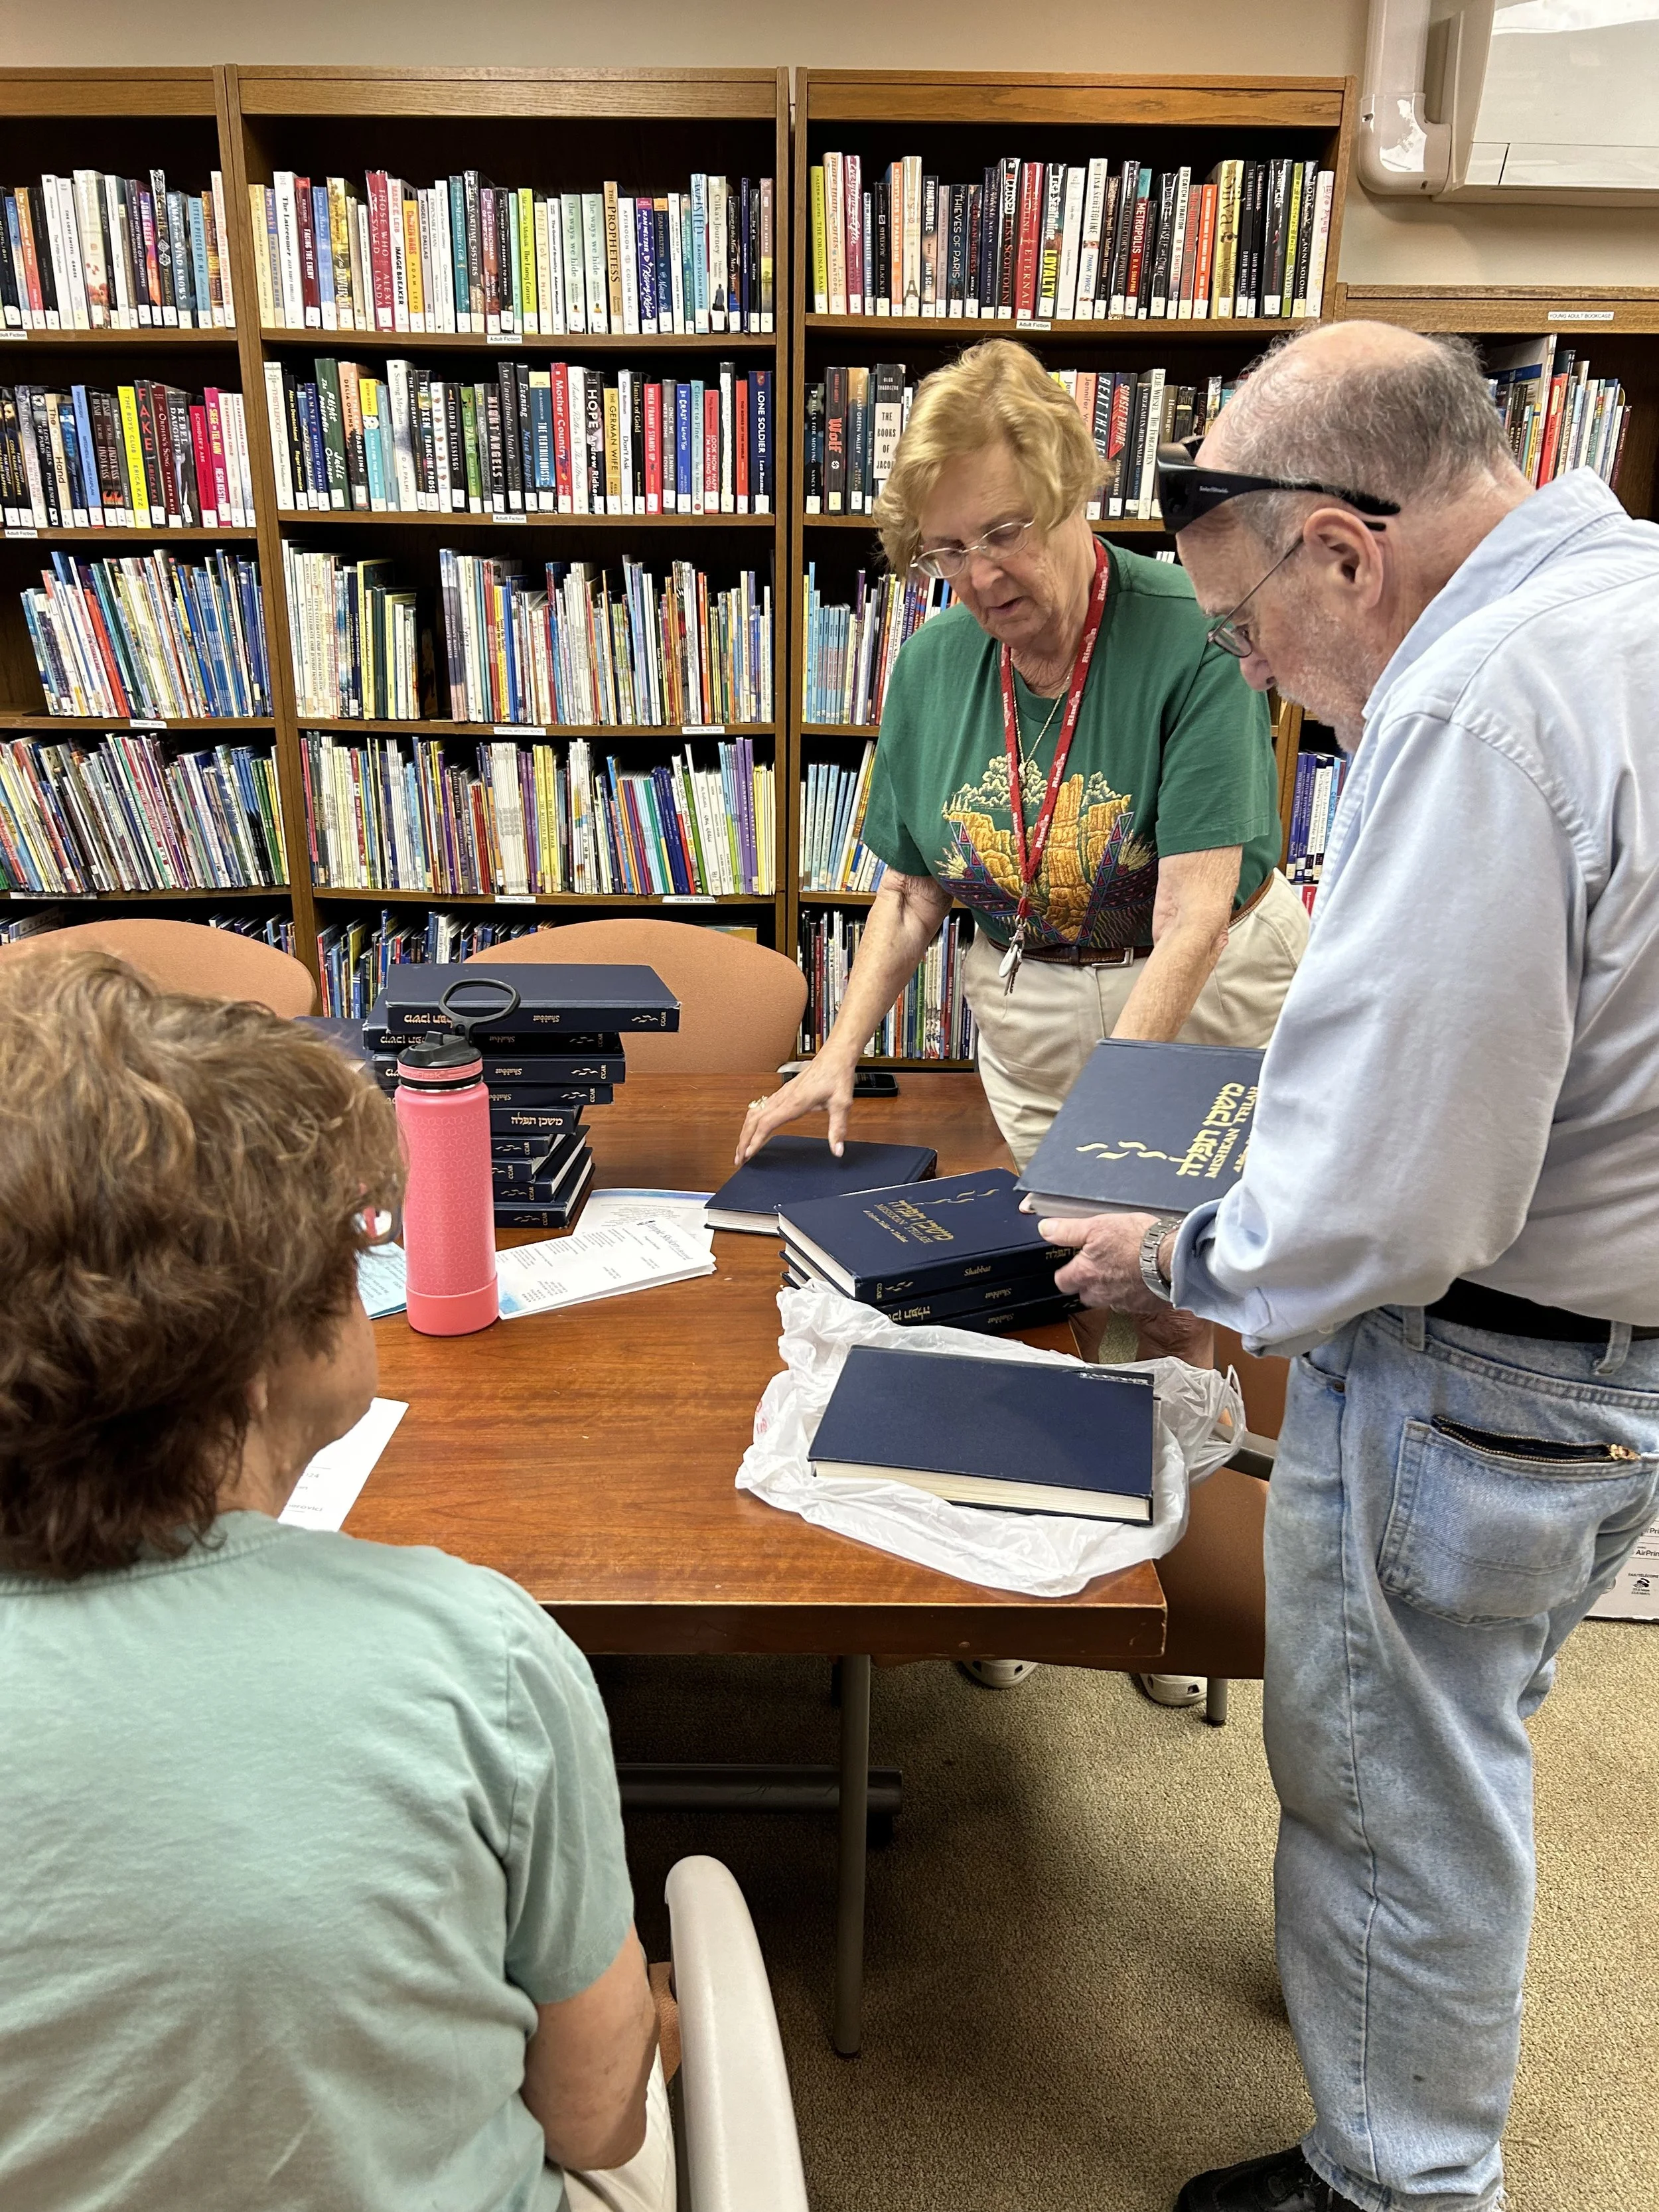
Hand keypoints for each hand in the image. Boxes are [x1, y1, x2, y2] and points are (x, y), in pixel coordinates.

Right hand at [735, 1053, 856, 1164]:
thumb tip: (837, 1150)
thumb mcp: (842, 1104)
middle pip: (754, 1120)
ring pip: (754, 1113)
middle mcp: (784, 1097)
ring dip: (745, 1131)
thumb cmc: (837, 1076)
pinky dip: (752, 1122)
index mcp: (795, 1102)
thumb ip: (837, 1128)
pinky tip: (752, 1129)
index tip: (747, 1155)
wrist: (834, 1056)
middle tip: (738, 1160)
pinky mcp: (783, 1092)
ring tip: (741, 1148)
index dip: (755, 1140)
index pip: (767, 1123)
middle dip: (743, 1140)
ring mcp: (781, 1094)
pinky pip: (761, 1107)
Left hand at [1038, 1211, 1169, 1314]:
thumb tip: (1045, 1229)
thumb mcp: (1098, 1225)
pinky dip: (1133, 1292)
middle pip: (1084, 1294)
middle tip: (1096, 1267)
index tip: (1070, 1265)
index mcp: (1085, 1274)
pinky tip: (1140, 1277)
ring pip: (1107, 1299)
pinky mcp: (1142, 1305)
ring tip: (1120, 1270)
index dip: (1065, 1272)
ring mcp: (1122, 1302)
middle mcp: (1100, 1293)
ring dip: (1110, 1289)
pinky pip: (1131, 1302)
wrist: (1173, 1258)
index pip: (1062, 1281)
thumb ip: (1068, 1230)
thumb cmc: (1138, 1241)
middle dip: (1087, 1283)